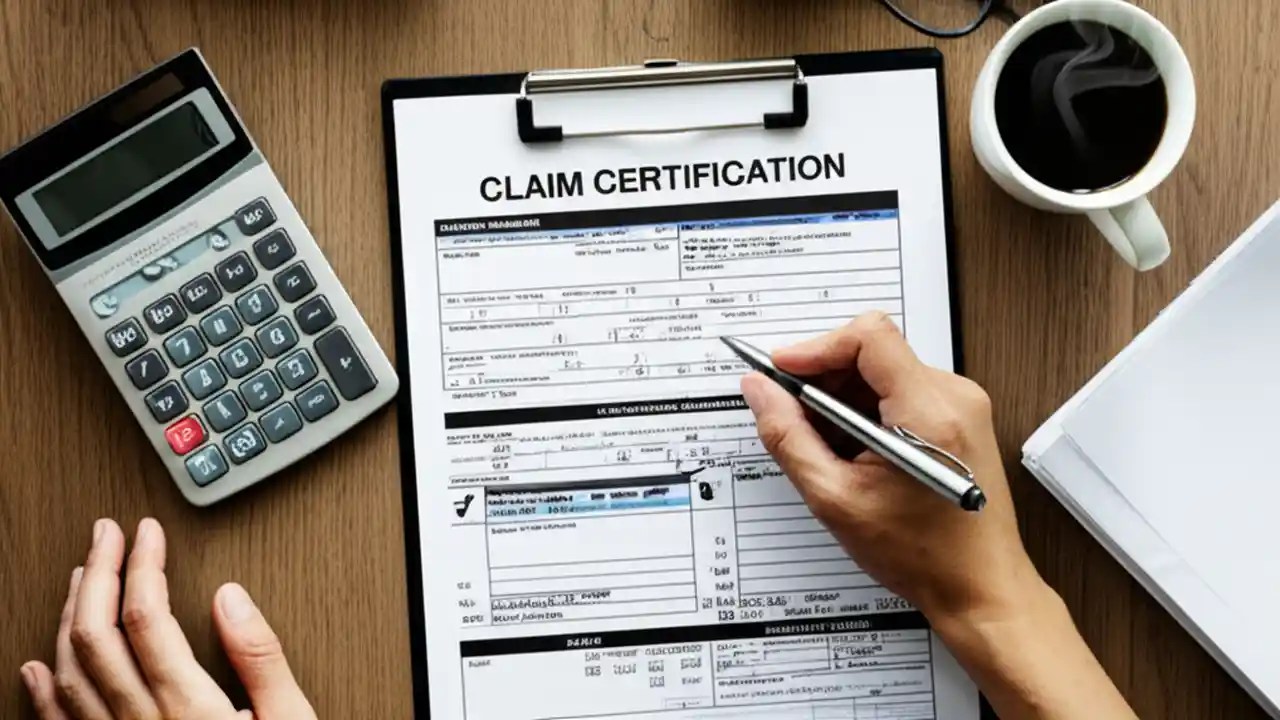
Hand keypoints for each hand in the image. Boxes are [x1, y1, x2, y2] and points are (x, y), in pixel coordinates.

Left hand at [19, 518, 316, 719]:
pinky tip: (36, 666)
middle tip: (107, 534)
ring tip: (83, 576)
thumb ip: (260, 658)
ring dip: (70, 617)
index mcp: (189, 709)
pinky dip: (40, 692)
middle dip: (100, 574)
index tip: (147, 533)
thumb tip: (230, 597)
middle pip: (97, 636)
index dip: (142, 565)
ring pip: (69, 674)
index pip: (147, 617)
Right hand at [740, 312, 1043, 624]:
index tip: (782, 370)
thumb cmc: (924, 555)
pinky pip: (900, 391)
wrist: (980, 587)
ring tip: (824, 445)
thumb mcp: (836, 498)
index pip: (869, 337)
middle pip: (872, 352)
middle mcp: (954, 398)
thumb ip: (789, 437)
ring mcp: (961, 406)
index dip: (816, 347)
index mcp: (929, 413)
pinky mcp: (958, 417)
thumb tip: (759, 392)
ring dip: (842, 398)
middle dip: (823, 377)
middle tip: (791, 415)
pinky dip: (866, 411)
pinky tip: (852, 451)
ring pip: (882, 371)